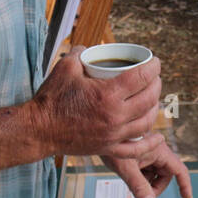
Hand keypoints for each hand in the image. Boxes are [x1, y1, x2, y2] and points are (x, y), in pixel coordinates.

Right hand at [32, 44, 161, 162]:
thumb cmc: (51, 99)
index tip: (156, 62)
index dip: (153, 67)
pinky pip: (135, 149)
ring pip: (146, 122)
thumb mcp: (65, 67)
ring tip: (153, 99)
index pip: (141, 77)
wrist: (38, 130)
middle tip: (154, 78)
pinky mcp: (108, 148)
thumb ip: (80, 52)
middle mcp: (115, 116)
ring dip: (155, 108)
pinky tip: (158, 137)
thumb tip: (89, 47)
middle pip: (149, 98)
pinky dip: (150, 144)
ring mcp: (113, 134)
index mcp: (107, 94)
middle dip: (156, 85)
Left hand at [105, 140, 192, 197]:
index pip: (179, 170)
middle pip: (165, 176)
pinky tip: (128, 174)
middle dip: (154, 187)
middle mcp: (158, 152)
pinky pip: (147, 170)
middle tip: (141, 194)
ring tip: (130, 178)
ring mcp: (150, 154)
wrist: (102, 133)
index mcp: (160, 151)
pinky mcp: (142, 155)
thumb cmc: (115, 146)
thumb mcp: (126, 168)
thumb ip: (138, 186)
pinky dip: (140, 176)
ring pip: (155, 174)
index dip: (185, 185)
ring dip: (146, 181)